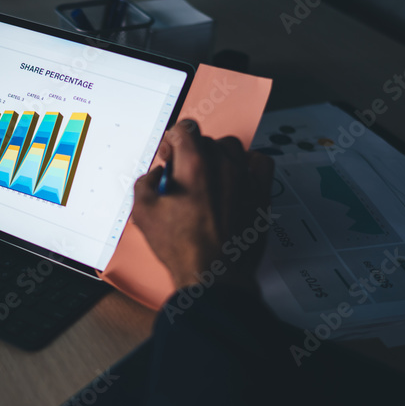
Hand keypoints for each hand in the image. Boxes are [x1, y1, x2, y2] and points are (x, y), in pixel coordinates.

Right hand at [132, 119, 273, 291]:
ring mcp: (245, 179)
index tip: (170, 156)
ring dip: (218, 155)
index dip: (173, 139)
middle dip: (192, 152)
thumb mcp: (144, 214)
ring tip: (209, 175)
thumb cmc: (183, 248)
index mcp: (194, 166)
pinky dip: (249, 163)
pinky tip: (238, 175)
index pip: (185, 129)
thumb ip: (144, 184)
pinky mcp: (261, 194)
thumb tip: (154, 176)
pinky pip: (261, 162)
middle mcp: (223, 167)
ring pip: (232, 148)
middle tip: (183, 175)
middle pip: (207, 140)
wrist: (214, 275)